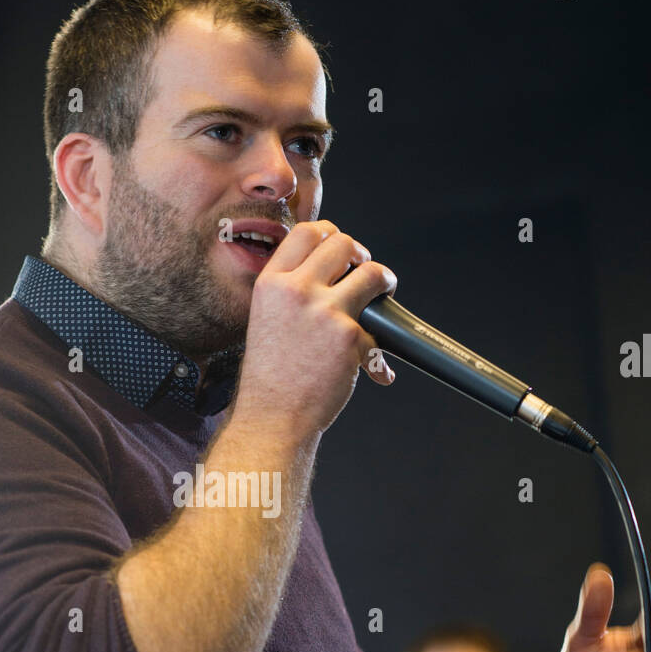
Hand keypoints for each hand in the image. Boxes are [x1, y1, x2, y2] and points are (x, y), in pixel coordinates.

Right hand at [235, 220, 396, 439]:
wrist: (273, 418)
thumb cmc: (270, 378)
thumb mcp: (266, 320)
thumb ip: (291, 292)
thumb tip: (330, 274)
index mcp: (271, 284)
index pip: (306, 232)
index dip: (331, 234)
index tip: (342, 248)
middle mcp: (295, 291)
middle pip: (343, 244)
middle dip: (360, 255)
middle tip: (364, 271)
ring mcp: (324, 311)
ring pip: (372, 274)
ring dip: (384, 281)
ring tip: (383, 293)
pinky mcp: (349, 335)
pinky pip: (377, 330)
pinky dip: (378, 351)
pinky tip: (372, 370)